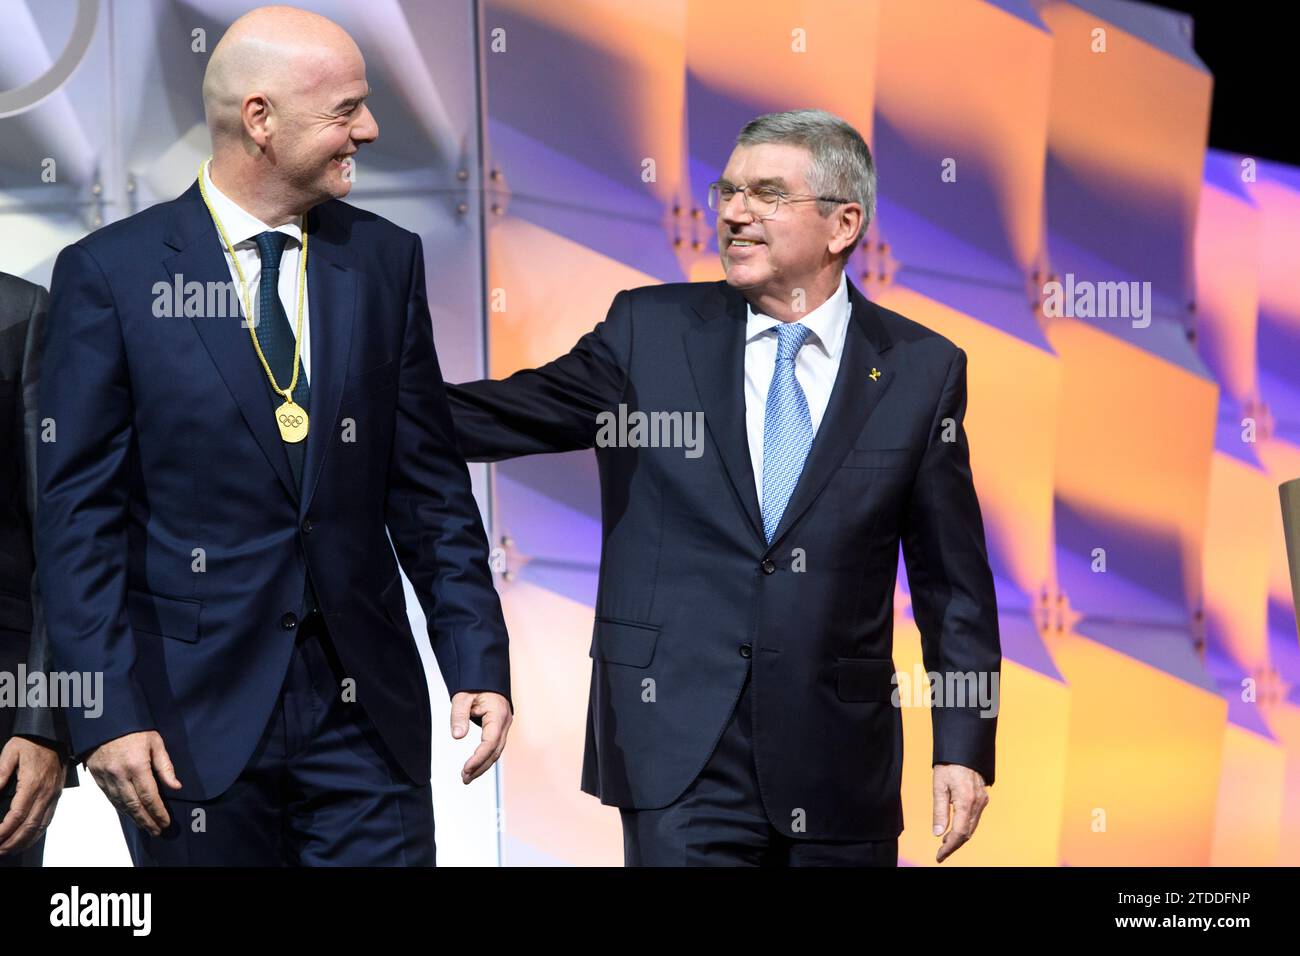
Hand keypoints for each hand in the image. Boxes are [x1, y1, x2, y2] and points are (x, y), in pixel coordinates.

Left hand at [0, 737, 66, 853]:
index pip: (17, 816)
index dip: (4, 831)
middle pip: (30, 826)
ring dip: (25, 841)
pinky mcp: (56, 794)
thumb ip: (0, 775)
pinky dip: (37, 833)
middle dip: (12, 842)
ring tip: (10, 849)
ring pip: (41, 826)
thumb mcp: (9, 754)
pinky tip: (28, 838)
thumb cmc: (32, 741)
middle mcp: (46, 793)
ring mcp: (53, 795)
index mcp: (33, 783)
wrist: (54, 734)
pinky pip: (48, 819)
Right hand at [86, 731, 181, 835]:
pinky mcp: (97, 778)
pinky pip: (110, 798)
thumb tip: (176, 786)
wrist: (103, 720)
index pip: (149, 796)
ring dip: (134, 818)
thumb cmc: (133, 728)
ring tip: (146, 826)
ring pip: (121, 804)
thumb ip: (165, 766)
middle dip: (147, 820)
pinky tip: (130, 814)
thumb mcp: (155, 741)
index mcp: (136, 765)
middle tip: (157, 830)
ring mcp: (106, 778)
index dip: (158, 812)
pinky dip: (121, 809)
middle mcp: (119, 775)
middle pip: (134, 805)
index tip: (166, 821)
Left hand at [450, 691, 511, 784]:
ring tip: (467, 777)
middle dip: (480, 766)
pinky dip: (485, 757)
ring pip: (496, 751)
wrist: (485, 676)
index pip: (490, 742)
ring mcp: (504, 726)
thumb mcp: (462, 697)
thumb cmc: (474, 684)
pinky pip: (495, 746)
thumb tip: (457, 736)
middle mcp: (505, 722)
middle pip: (495, 751)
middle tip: (464, 778)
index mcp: (498, 714)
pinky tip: (475, 766)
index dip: (478, 758)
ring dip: (482, 765)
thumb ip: (459, 716)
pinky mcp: (500, 728)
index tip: (466, 769)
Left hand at [932, 763, 988, 862]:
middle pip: (968, 833)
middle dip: (954, 845)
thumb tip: (938, 833)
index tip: (939, 856)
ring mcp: (982, 800)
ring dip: (960, 837)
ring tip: (945, 843)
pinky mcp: (983, 797)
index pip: (960, 832)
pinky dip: (965, 827)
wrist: (964, 748)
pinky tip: (955, 828)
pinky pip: (975, 818)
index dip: (949, 847)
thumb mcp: (939, 786)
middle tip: (941, 853)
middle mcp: (978, 803)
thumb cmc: (949, 765)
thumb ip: (939, 811)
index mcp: (966, 801)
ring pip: (972, 826)